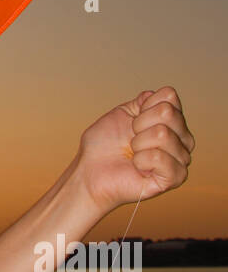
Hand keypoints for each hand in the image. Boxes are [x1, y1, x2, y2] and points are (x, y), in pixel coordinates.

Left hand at [73, 86, 194, 214]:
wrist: (91, 172)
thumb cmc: (104, 146)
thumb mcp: (123, 113)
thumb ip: (145, 101)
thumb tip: (164, 94)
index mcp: (171, 122)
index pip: (169, 96)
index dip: (144, 107)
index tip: (132, 121)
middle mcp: (182, 139)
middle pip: (168, 113)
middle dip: (139, 125)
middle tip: (130, 141)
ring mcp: (180, 158)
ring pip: (163, 134)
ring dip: (138, 144)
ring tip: (133, 155)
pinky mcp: (175, 178)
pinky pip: (160, 157)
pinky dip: (141, 160)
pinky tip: (138, 167)